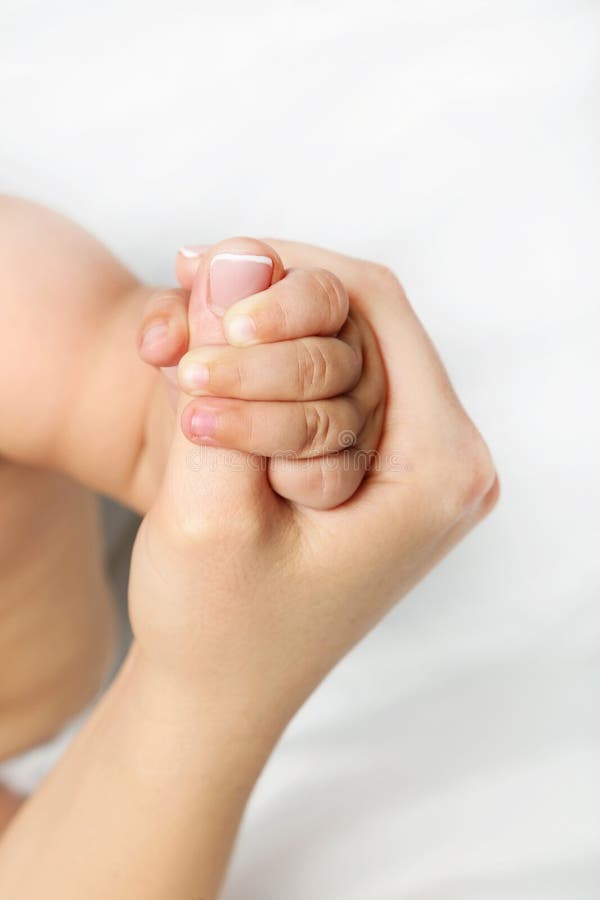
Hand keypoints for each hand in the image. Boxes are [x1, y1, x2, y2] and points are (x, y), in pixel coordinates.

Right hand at [130, 238, 498, 737]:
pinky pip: (323, 385)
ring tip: (172, 360)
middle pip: (362, 321)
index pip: (376, 304)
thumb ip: (225, 376)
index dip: (283, 273)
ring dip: (250, 343)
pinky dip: (258, 373)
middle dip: (261, 316)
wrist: (216, 694)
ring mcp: (410, 462)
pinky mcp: (373, 468)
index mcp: (439, 468)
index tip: (197, 272)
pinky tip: (194, 383)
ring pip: (336, 346)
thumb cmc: (217, 628)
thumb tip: (235, 257)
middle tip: (178, 340)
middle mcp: (443, 458)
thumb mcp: (211, 508)